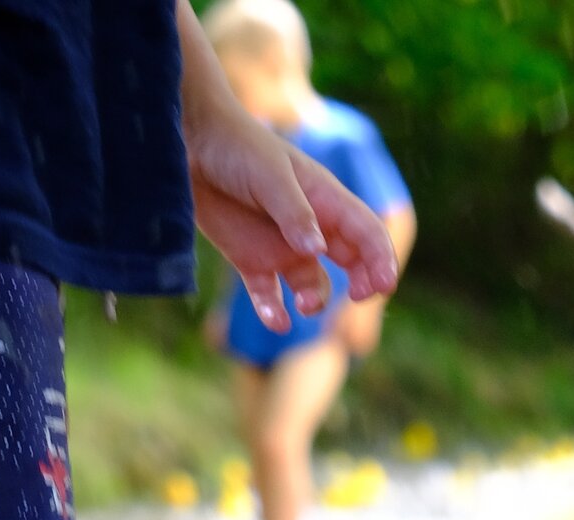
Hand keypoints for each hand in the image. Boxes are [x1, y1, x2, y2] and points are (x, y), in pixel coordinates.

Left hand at [188, 101, 396, 332]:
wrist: (189, 144)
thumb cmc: (237, 147)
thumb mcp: (270, 176)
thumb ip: (294, 214)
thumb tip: (317, 250)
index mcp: (325, 201)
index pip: (367, 233)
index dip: (381, 259)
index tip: (384, 285)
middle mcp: (311, 228)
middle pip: (352, 262)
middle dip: (363, 284)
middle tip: (358, 296)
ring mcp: (282, 247)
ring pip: (313, 285)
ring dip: (315, 300)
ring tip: (303, 304)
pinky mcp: (252, 261)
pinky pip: (269, 295)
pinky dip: (274, 312)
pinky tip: (276, 321)